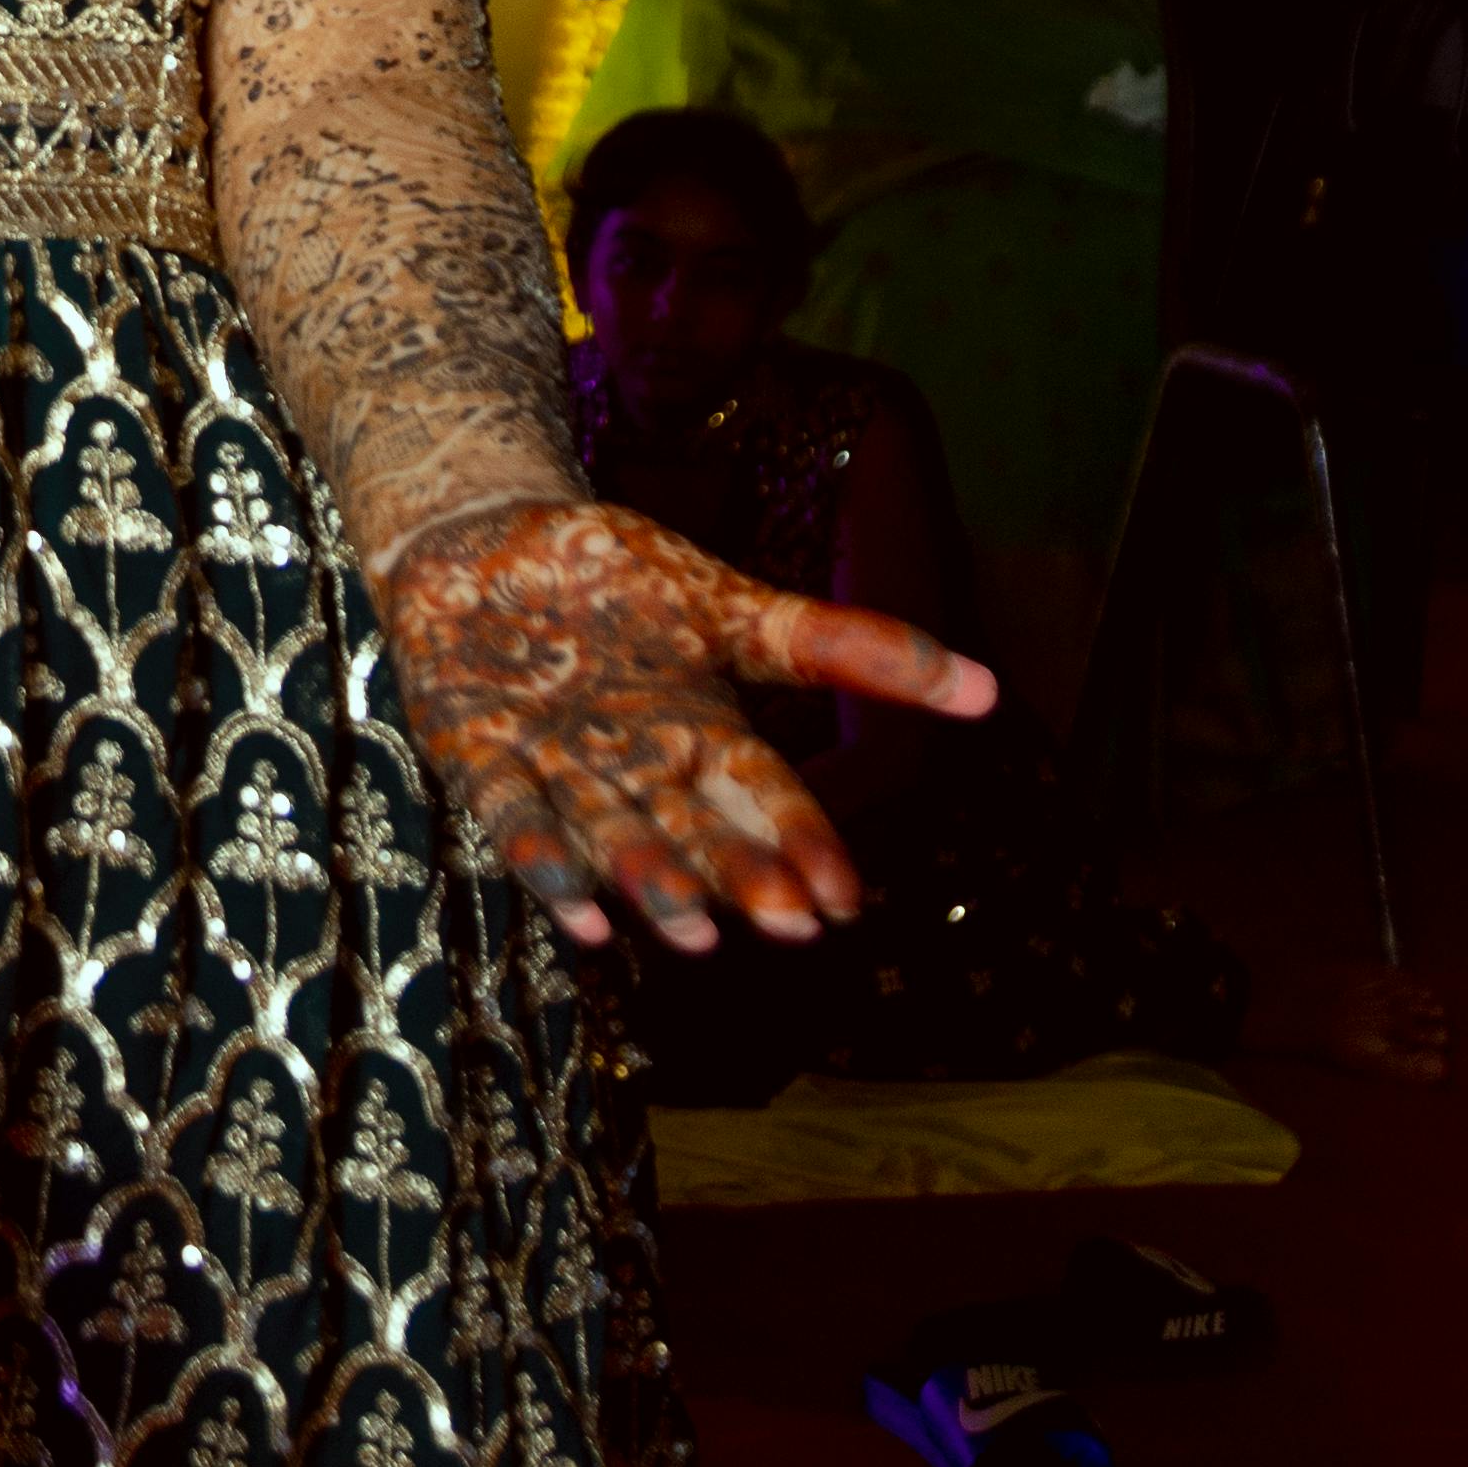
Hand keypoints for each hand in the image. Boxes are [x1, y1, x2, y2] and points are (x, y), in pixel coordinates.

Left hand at [370, 490, 993, 954]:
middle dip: (739, 878)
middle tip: (786, 923)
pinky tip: (580, 911)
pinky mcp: (479, 754)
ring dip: (653, 885)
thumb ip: (846, 649)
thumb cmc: (619, 579)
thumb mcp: (736, 605)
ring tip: (696, 930)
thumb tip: (988, 691)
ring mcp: (558, 767)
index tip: (846, 900)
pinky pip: (513, 816)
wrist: (485, 536)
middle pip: (696, 832)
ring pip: (611, 838)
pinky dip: (545, 862)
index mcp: (702, 734)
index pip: (765, 799)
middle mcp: (636, 770)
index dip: (803, 846)